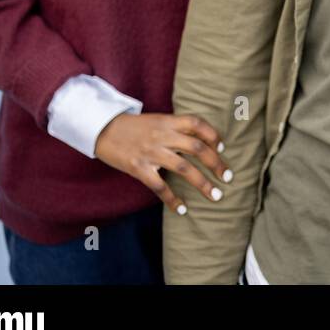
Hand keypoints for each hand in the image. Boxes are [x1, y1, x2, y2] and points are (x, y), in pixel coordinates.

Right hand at [94, 112, 232, 215]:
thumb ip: (175, 128)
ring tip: (216, 195)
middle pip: (196, 148)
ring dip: (202, 183)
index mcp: (167, 121)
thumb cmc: (132, 127)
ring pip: (183, 168)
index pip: (197, 123)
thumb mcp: (156, 120)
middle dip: (216, 163)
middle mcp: (162, 136)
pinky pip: (160, 186)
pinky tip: (183, 209)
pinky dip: (173, 199)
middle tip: (229, 177)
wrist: (101, 129)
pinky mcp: (138, 168)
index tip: (223, 148)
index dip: (213, 135)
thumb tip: (200, 140)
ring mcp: (151, 152)